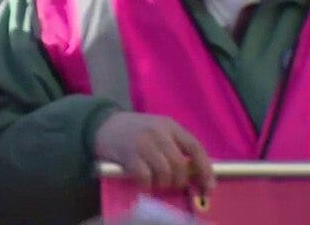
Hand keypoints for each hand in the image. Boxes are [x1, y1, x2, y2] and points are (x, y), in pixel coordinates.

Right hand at [94, 112, 215, 193]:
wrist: (101, 124)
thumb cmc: (134, 130)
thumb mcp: (157, 129)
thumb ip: (175, 145)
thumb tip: (195, 172)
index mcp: (169, 125)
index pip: (195, 147)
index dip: (205, 169)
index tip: (208, 186)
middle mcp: (157, 132)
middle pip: (179, 164)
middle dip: (178, 180)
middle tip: (171, 183)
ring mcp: (142, 143)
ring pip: (165, 172)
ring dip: (163, 183)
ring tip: (156, 182)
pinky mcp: (128, 154)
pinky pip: (145, 177)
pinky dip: (147, 183)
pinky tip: (142, 180)